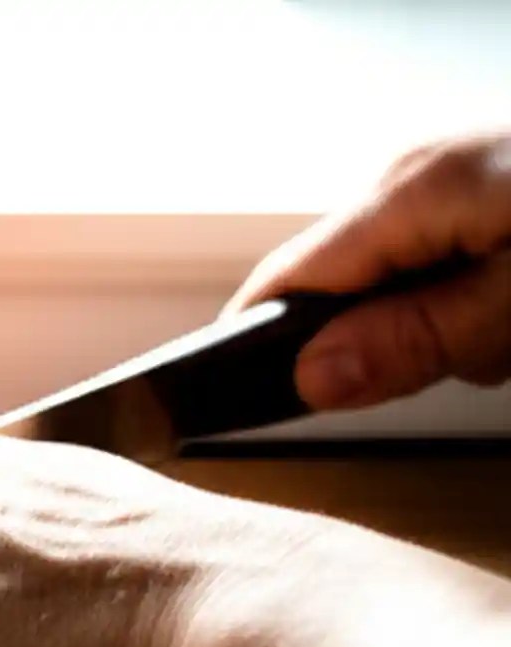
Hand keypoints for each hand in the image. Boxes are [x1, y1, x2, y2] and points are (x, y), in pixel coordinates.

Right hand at [224, 130, 510, 409]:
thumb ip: (417, 340)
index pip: (284, 277)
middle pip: (340, 286)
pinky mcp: (477, 182)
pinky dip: (469, 295)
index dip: (251, 342)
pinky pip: (437, 257)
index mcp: (406, 193)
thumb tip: (308, 378)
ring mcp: (445, 173)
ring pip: (393, 279)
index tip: (241, 402)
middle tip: (467, 360)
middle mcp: (410, 173)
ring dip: (442, 322)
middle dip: (388, 339)